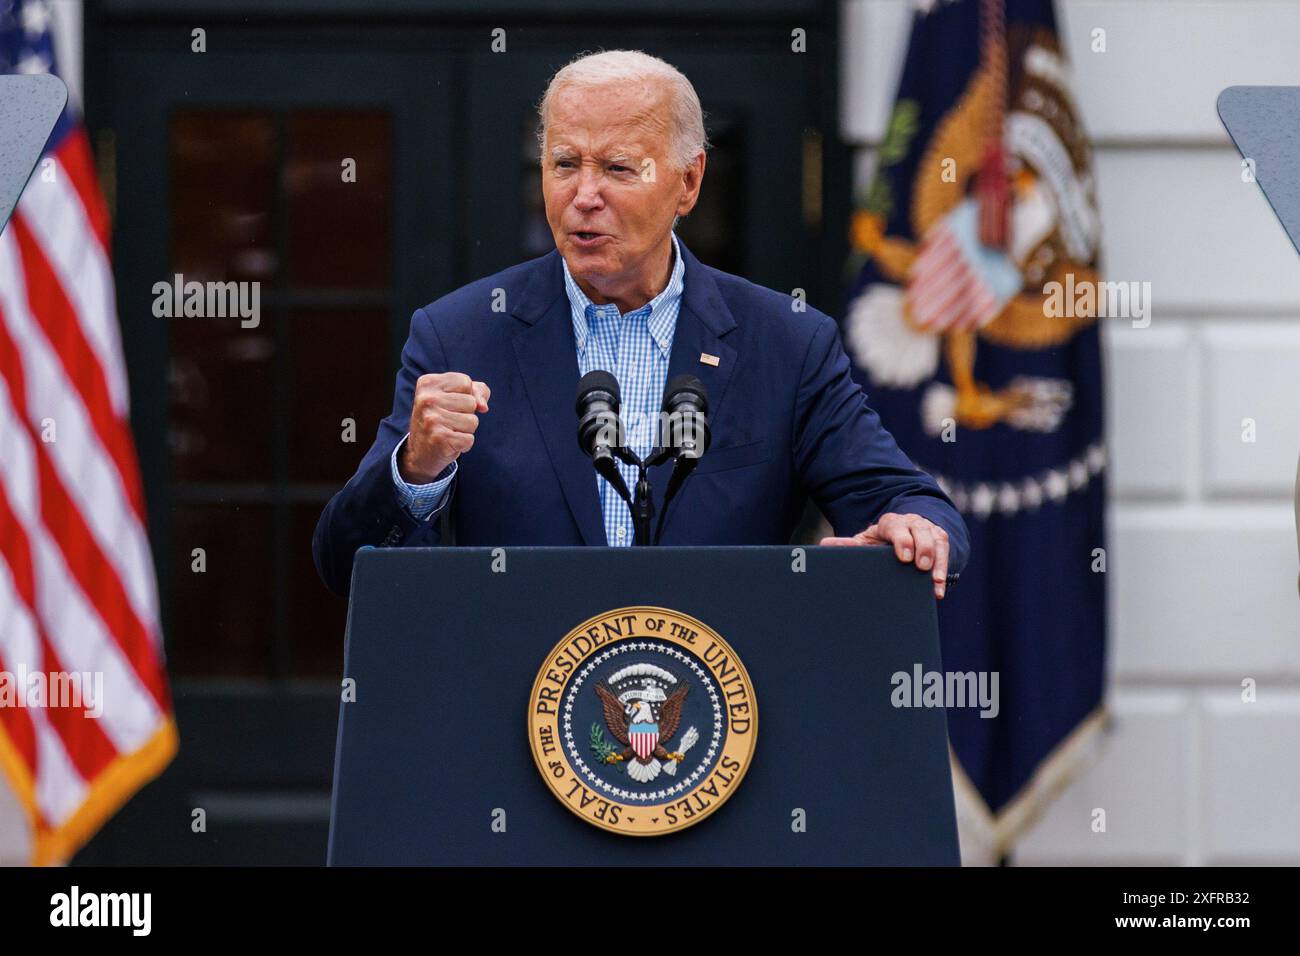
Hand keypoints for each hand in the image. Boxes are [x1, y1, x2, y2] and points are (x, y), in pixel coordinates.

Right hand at [400, 372, 489, 482]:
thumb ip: (476, 391)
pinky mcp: (439, 438)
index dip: (465, 395)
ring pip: (473, 421)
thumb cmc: (441, 420)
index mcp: (428, 383)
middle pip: (471, 402)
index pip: (465, 382)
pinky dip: (464, 444)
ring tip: (448, 431)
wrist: (419, 452)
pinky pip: (469, 439)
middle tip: (447, 421)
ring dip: (465, 430)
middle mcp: (427, 399)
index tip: (448, 404)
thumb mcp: (454, 397)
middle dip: (466, 414)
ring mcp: (432, 419)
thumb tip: (483, 406)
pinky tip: (449, 444)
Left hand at [820, 512, 950, 599]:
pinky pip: (946, 550)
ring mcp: (927, 529)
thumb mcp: (864, 543)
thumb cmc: (878, 543)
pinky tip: (938, 587)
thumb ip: (848, 545)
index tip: (903, 557)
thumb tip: (824, 545)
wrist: (901, 535)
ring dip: (937, 561)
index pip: (896, 526)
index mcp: (889, 524)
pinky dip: (943, 568)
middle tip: (920, 567)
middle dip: (922, 548)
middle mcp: (910, 523)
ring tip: (934, 582)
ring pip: (936, 539)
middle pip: (920, 530)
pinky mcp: (939, 539)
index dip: (901, 540)